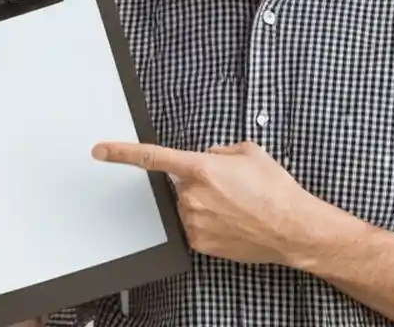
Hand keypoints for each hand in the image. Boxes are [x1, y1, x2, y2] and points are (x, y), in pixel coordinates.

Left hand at [92, 140, 321, 266]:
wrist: (292, 228)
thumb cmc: (275, 190)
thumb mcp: (249, 153)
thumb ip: (219, 150)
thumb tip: (209, 157)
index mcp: (201, 168)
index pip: (152, 157)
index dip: (121, 152)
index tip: (101, 150)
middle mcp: (192, 195)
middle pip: (182, 184)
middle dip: (200, 182)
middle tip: (231, 188)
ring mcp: (194, 221)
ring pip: (189, 205)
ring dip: (206, 203)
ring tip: (237, 206)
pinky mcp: (199, 242)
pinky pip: (195, 226)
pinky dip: (210, 223)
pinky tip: (233, 222)